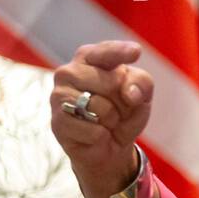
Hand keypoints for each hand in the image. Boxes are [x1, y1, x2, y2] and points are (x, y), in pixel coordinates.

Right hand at [50, 40, 154, 197]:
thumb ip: (141, 84)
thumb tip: (130, 94)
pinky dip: (102, 137)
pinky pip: (93, 131)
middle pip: (112, 84)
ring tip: (105, 122)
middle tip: (117, 110)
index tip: (136, 52)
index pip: (106, 52)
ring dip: (113, 121)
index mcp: (90, 57)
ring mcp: (59, 95)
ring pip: (101, 108)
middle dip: (124, 103)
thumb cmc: (123, 112)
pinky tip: (94, 134)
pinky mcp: (57, 121)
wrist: (109, 145)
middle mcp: (69, 72)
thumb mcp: (141, 95)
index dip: (120, 52)